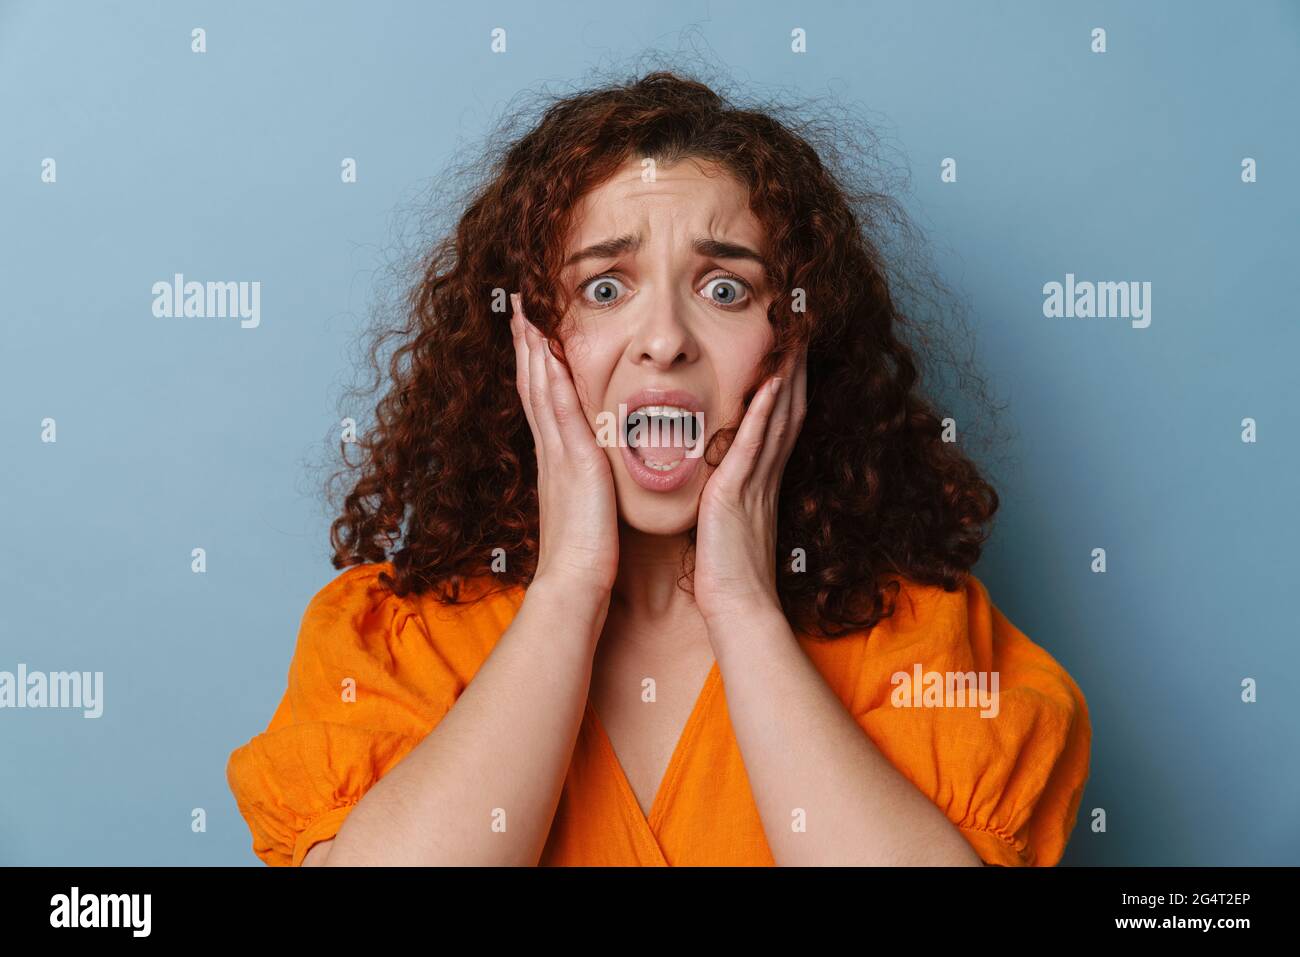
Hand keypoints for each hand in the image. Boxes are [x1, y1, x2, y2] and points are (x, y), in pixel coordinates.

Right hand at [509, 293, 618, 600]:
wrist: (574, 585)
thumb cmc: (585, 556)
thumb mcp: (587, 509)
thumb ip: (588, 486)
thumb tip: (593, 476)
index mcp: (557, 461)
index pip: (542, 401)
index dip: (534, 365)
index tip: (531, 333)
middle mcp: (551, 451)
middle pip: (532, 384)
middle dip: (526, 344)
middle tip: (518, 306)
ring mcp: (558, 454)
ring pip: (539, 389)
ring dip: (532, 348)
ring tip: (525, 312)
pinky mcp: (572, 462)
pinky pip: (558, 410)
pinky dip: (549, 378)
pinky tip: (546, 350)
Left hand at [693, 349, 807, 629]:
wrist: (737, 606)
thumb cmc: (728, 573)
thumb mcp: (729, 523)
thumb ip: (729, 497)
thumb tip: (718, 481)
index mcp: (762, 482)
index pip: (780, 423)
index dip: (788, 386)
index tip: (792, 353)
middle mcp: (766, 476)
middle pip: (789, 410)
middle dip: (796, 368)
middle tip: (803, 328)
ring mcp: (755, 482)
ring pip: (778, 418)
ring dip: (788, 376)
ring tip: (795, 338)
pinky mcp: (738, 491)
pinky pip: (755, 444)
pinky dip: (766, 412)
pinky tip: (772, 383)